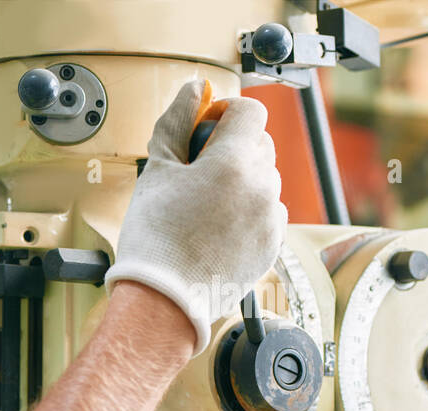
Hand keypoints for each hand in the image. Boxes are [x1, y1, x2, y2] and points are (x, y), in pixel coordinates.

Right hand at [103, 79, 287, 356]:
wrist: (163, 301)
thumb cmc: (155, 241)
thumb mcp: (156, 172)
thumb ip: (177, 123)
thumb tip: (193, 91)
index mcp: (235, 162)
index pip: (250, 111)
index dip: (224, 116)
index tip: (204, 132)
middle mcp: (263, 186)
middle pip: (260, 144)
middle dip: (232, 151)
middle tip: (197, 175)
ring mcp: (271, 218)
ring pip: (264, 181)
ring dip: (240, 184)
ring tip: (203, 210)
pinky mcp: (272, 244)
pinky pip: (267, 213)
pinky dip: (246, 214)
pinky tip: (215, 231)